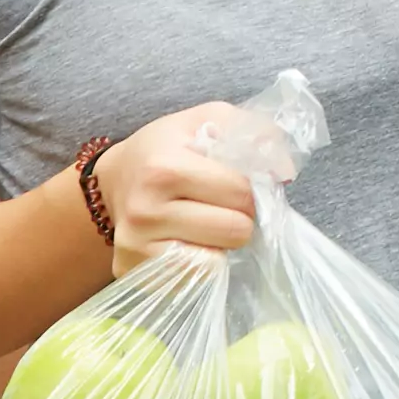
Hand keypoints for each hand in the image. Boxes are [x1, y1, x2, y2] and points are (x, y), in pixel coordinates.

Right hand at [92, 103, 257, 276]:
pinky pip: (195, 278)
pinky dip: (203, 262)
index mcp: (165, 168)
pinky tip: (190, 241)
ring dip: (222, 242)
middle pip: (235, 230)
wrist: (113, 180)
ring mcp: (137, 245)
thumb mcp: (205, 120)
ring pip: (218, 259)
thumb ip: (253, 131)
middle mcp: (146, 210)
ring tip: (205, 221)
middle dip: (240, 217)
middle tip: (223, 205)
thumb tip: (285, 172)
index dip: (251, 188)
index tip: (239, 183)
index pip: (241, 192)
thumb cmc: (165, 149)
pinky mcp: (133, 271)